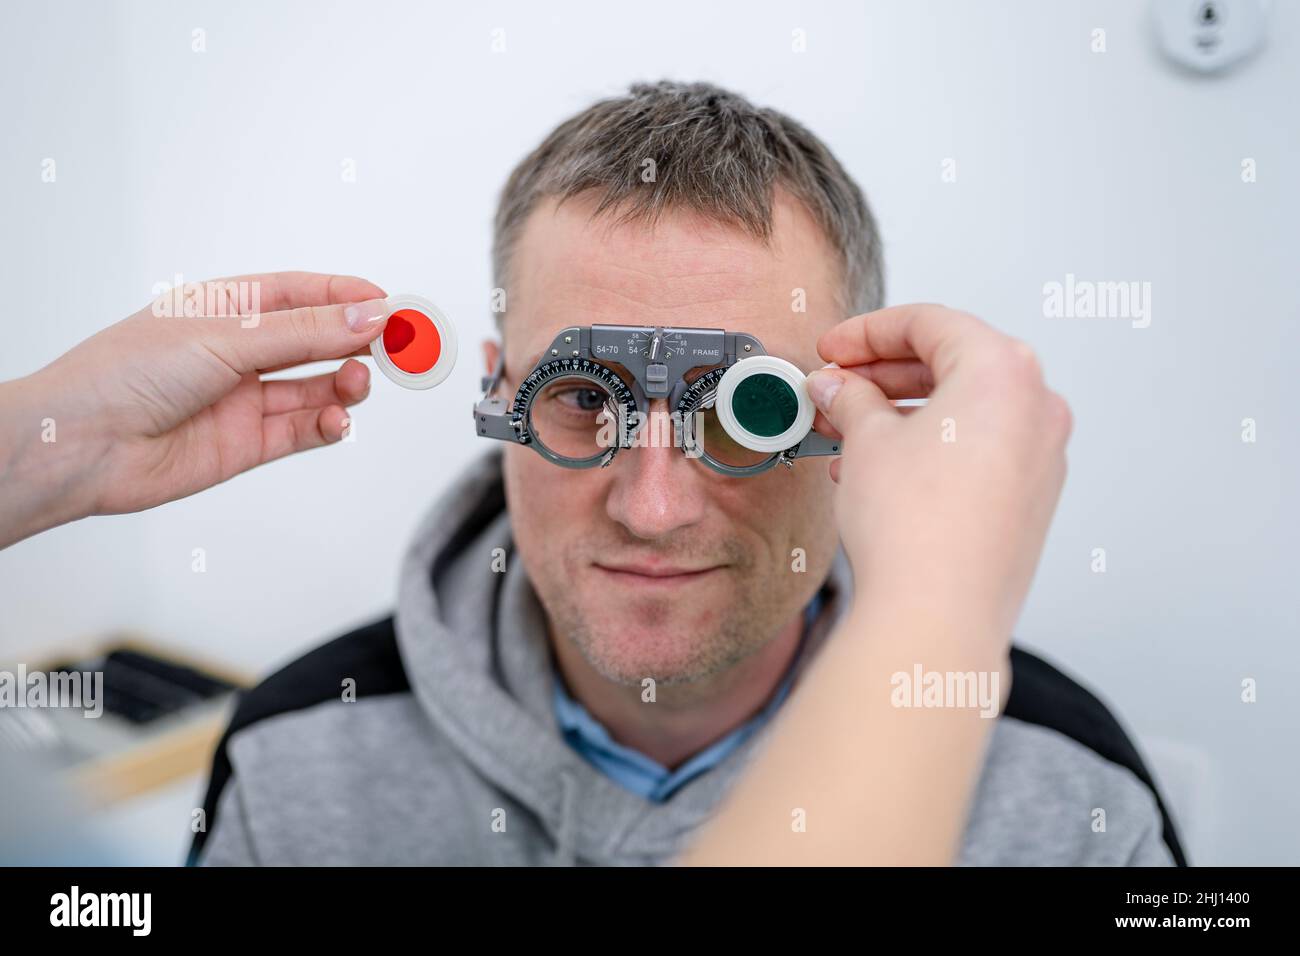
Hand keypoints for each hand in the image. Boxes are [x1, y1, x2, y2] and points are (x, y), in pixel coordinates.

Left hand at [0, 271, 389, 546]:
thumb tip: (369, 317)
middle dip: (358, 340)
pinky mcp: (247, 443)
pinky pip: (302, 429)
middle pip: (316, 340)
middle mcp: (237, 351)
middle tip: (399, 345)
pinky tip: (337, 418)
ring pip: (315, 386)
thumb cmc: (127, 374)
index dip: (348, 298)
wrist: (82, 444)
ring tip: (359, 382)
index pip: (302, 295)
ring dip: (345, 383)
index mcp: (225, 307)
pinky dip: (327, 423)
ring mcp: (243, 398)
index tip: (391, 305)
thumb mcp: (228, 337)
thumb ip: (306, 332)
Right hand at [805, 304, 1072, 652]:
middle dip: (882, 374)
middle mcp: (1036, 407)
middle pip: (951, 363)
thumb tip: (837, 388)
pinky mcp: (1030, 499)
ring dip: (901, 413)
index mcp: (1004, 371)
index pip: (929, 324)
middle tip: (835, 386)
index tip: (833, 349)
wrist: (938, 615)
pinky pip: (976, 449)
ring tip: (846, 431)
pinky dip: (929, 445)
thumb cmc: (916, 529)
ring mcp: (1041, 456)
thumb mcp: (866, 440)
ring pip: (962, 410)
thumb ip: (850, 398)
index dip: (867, 332)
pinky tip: (879, 467)